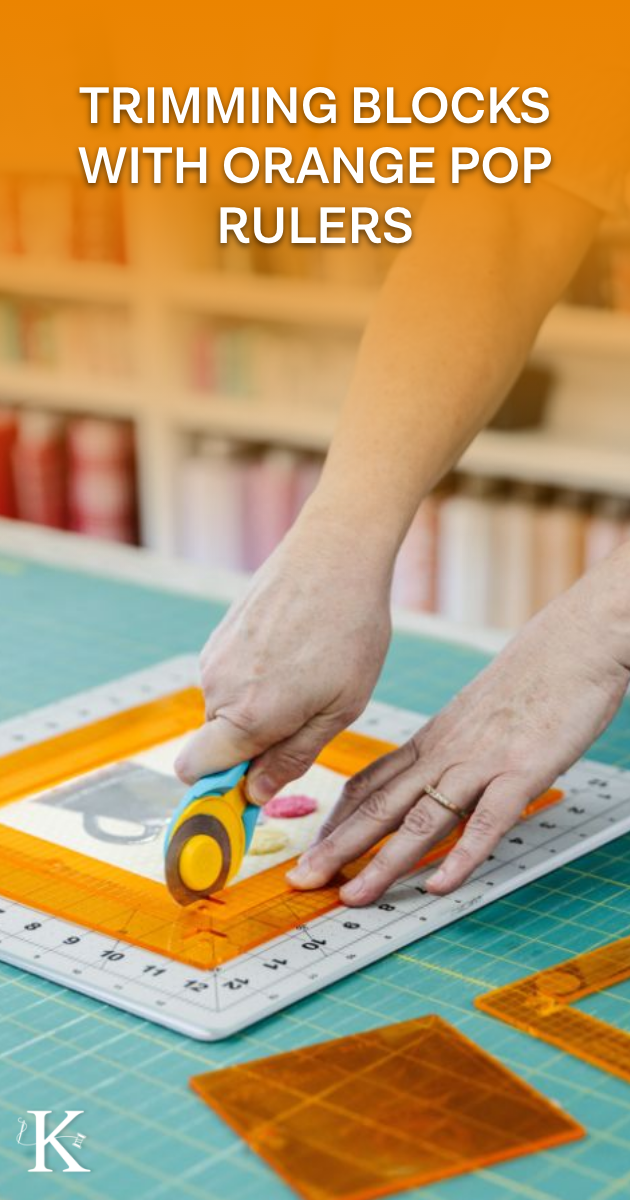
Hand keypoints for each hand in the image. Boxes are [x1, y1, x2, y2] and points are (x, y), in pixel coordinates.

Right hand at [175, 509, 392, 801]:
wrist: (336, 554)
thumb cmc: (350, 632)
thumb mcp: (339, 709)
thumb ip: (291, 757)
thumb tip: (253, 794)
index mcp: (247, 716)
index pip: (194, 773)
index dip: (220, 787)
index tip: (253, 786)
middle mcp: (218, 688)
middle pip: (216, 744)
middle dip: (251, 746)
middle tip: (307, 716)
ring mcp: (213, 657)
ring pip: (224, 709)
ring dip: (257, 708)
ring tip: (307, 673)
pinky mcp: (219, 634)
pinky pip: (228, 676)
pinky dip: (254, 677)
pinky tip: (294, 650)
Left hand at [287, 553, 629, 902]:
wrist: (572, 644)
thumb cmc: (528, 679)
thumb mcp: (472, 715)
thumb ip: (448, 751)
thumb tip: (430, 779)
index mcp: (432, 741)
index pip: (371, 784)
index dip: (337, 820)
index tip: (312, 848)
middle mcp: (445, 754)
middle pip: (380, 805)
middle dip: (339, 847)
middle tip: (304, 878)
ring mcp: (481, 764)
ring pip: (421, 819)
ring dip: (384, 862)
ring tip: (355, 895)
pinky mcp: (521, 772)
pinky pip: (486, 821)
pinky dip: (461, 856)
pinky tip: (440, 884)